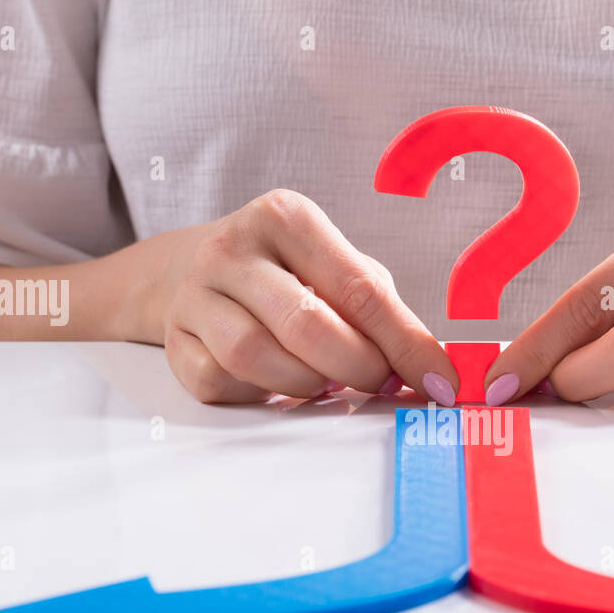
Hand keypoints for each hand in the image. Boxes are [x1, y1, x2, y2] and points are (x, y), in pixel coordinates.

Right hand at [151, 189, 457, 403]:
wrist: (188, 267)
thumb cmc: (286, 272)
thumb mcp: (335, 266)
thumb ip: (381, 311)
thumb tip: (430, 370)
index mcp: (285, 217)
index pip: (359, 289)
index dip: (406, 344)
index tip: (439, 382)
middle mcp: (232, 248)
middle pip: (307, 326)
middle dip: (357, 368)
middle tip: (379, 383)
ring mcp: (195, 293)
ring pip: (256, 358)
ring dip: (306, 385)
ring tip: (326, 381)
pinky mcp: (174, 340)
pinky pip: (221, 382)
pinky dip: (260, 395)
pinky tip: (276, 382)